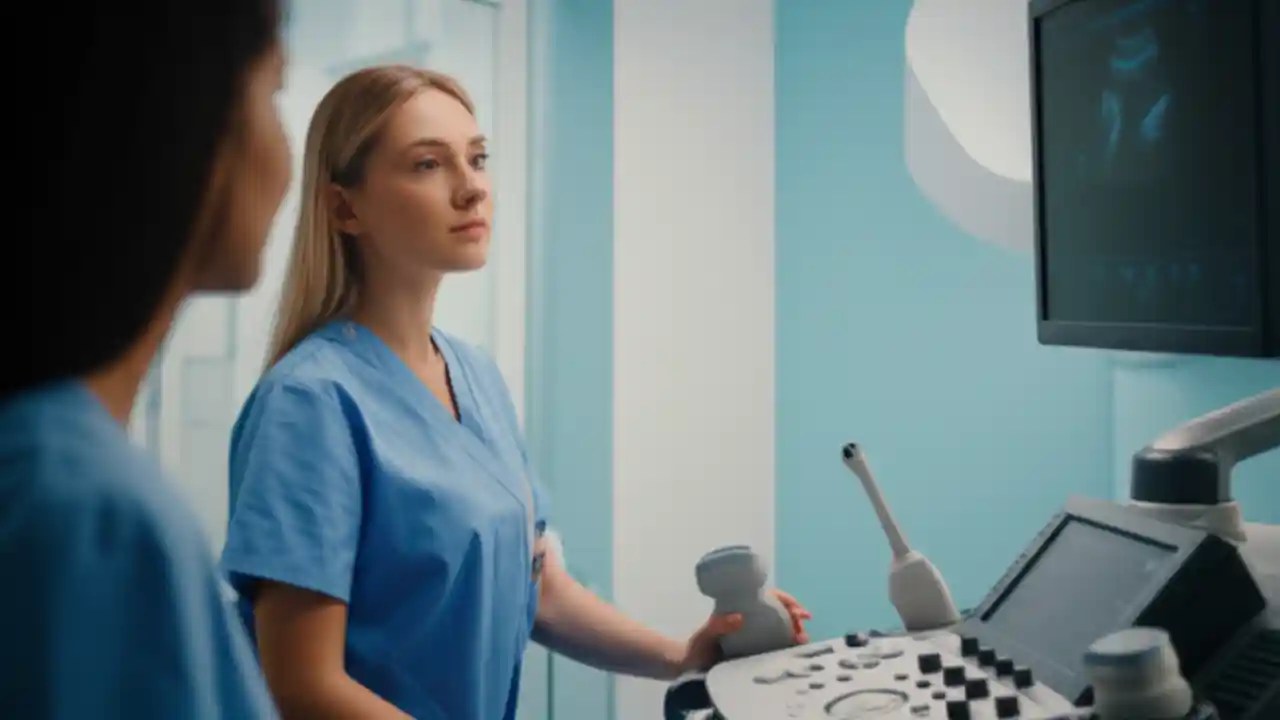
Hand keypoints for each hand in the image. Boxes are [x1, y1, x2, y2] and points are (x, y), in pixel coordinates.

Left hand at [676, 589, 812, 673]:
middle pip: (779, 613)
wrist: (689, 666)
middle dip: (795, 618)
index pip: (769, 598)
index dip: (786, 602)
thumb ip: (720, 625)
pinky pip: (774, 647)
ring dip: (794, 633)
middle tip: (802, 628)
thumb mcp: (707, 634)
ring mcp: (753, 637)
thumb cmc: (697, 646)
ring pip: (780, 630)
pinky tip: (794, 653)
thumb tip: (739, 617)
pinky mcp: (754, 653)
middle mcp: (750, 621)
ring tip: (802, 640)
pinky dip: (786, 648)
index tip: (798, 611)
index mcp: (742, 610)